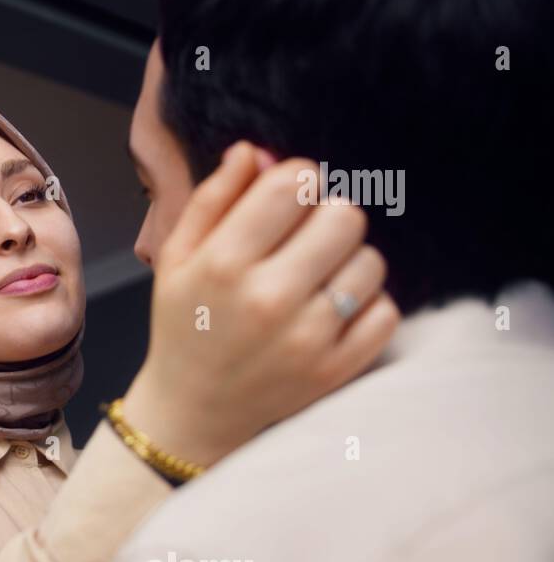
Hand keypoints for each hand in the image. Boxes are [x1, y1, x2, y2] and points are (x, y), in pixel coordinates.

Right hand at [121, 140, 400, 467]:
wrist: (192, 410)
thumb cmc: (183, 325)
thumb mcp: (176, 257)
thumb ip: (213, 198)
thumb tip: (256, 151)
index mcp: (222, 264)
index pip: (292, 183)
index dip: (296, 179)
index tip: (286, 198)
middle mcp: (267, 299)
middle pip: (343, 215)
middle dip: (326, 217)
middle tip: (304, 239)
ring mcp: (307, 338)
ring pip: (371, 261)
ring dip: (348, 262)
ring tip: (317, 278)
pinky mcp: (336, 369)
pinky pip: (385, 311)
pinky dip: (366, 306)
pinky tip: (332, 311)